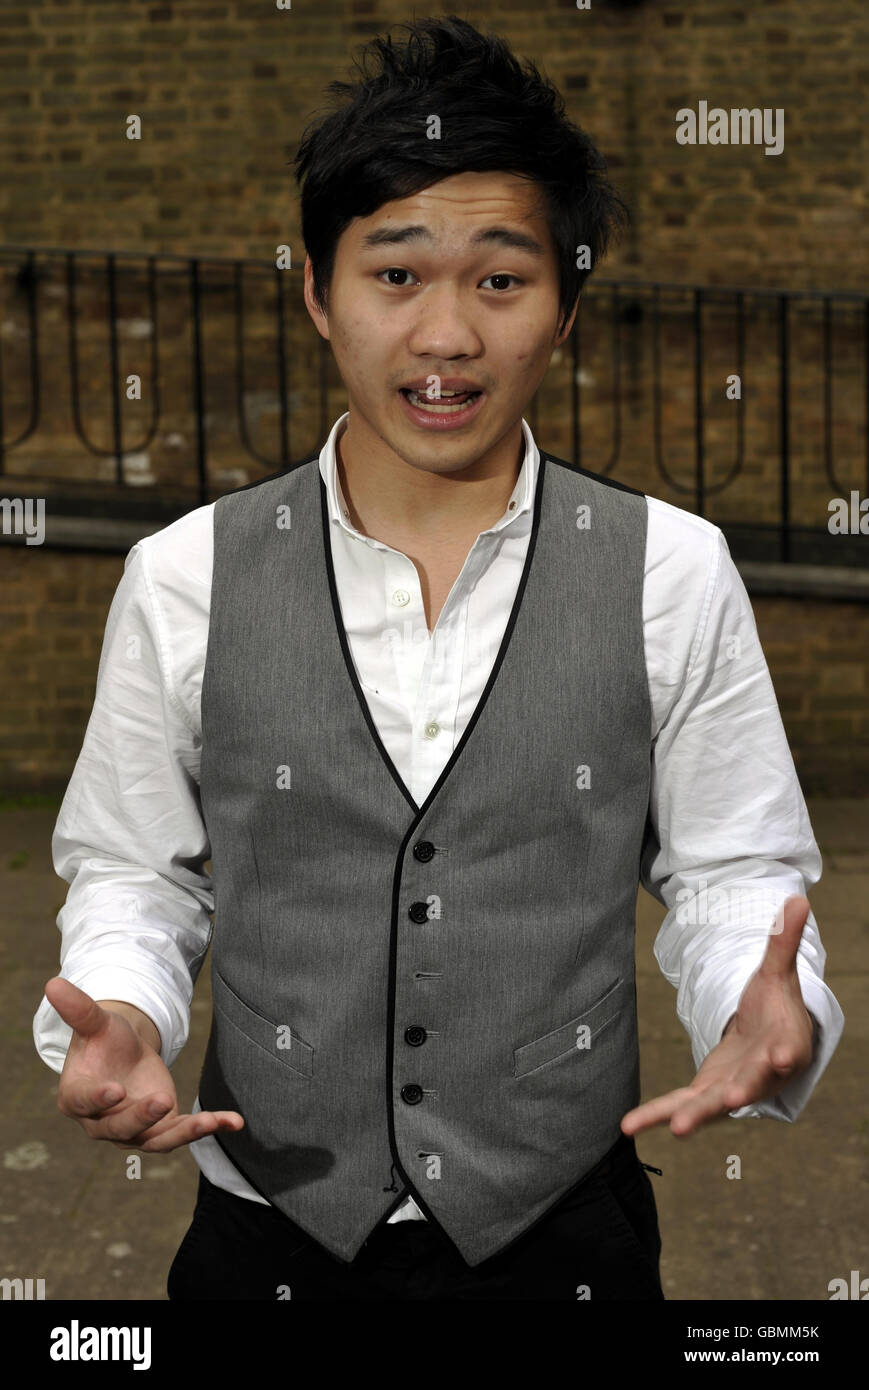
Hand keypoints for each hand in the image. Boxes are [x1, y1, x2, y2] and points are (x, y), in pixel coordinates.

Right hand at [46, 977, 243, 1151]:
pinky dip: (209, 1127)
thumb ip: (78, 1008)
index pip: (84, 1102)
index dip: (98, 1099)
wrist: (124, 1055)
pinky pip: (182, 1133)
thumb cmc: (103, 1039)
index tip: (114, 1090)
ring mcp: (132, 1131)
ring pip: (155, 1139)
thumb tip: (52, 982)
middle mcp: (101, 1122)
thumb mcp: (95, 1021)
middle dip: (141, 1117)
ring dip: (183, 1133)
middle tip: (162, 1100)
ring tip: (208, 1122)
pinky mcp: (160, 1129)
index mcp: (76, 1097)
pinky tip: (235, 1121)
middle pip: (119, 1127)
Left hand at [621, 895, 816, 1137]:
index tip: (784, 1056)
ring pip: (712, 1103)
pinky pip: (680, 1106)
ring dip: (694, 1115)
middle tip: (731, 1099)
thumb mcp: (777, 973)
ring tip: (676, 1129)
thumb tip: (798, 899)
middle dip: (740, 1091)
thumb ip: (781, 942)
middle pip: (751, 1083)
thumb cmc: (775, 1007)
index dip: (785, 1052)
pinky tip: (628, 1127)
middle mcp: (762, 1074)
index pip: (788, 1048)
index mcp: (786, 1043)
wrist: (768, 1041)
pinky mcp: (706, 1093)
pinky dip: (655, 1117)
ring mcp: (732, 1087)